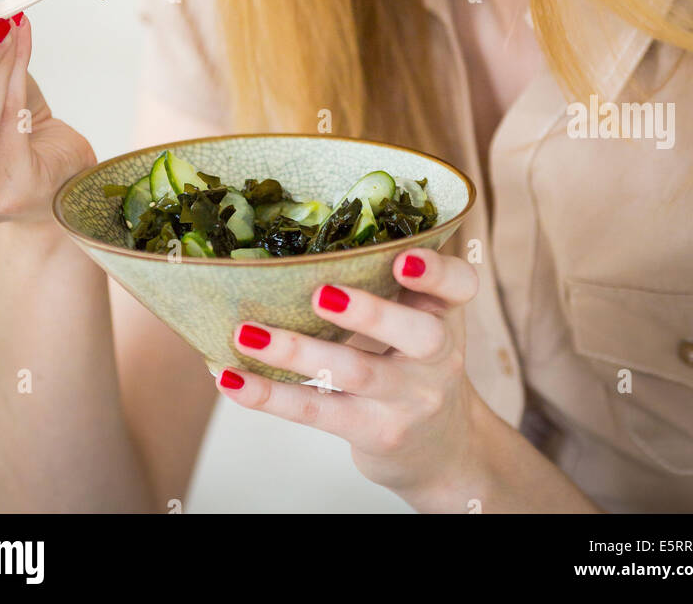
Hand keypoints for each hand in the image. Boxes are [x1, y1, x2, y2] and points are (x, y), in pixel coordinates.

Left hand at [215, 246, 483, 511]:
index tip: (402, 257)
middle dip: (370, 313)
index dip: (436, 271)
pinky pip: (318, 411)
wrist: (441, 450)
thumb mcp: (418, 320)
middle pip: (420, 334)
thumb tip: (291, 242)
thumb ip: (383, 283)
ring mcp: (409, 400)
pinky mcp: (376, 433)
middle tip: (320, 294)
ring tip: (246, 333)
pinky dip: (271, 395)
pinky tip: (232, 379)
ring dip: (296, 351)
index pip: (461, 285)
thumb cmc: (413, 364)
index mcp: (446, 312)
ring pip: (355, 372)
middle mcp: (439, 358)